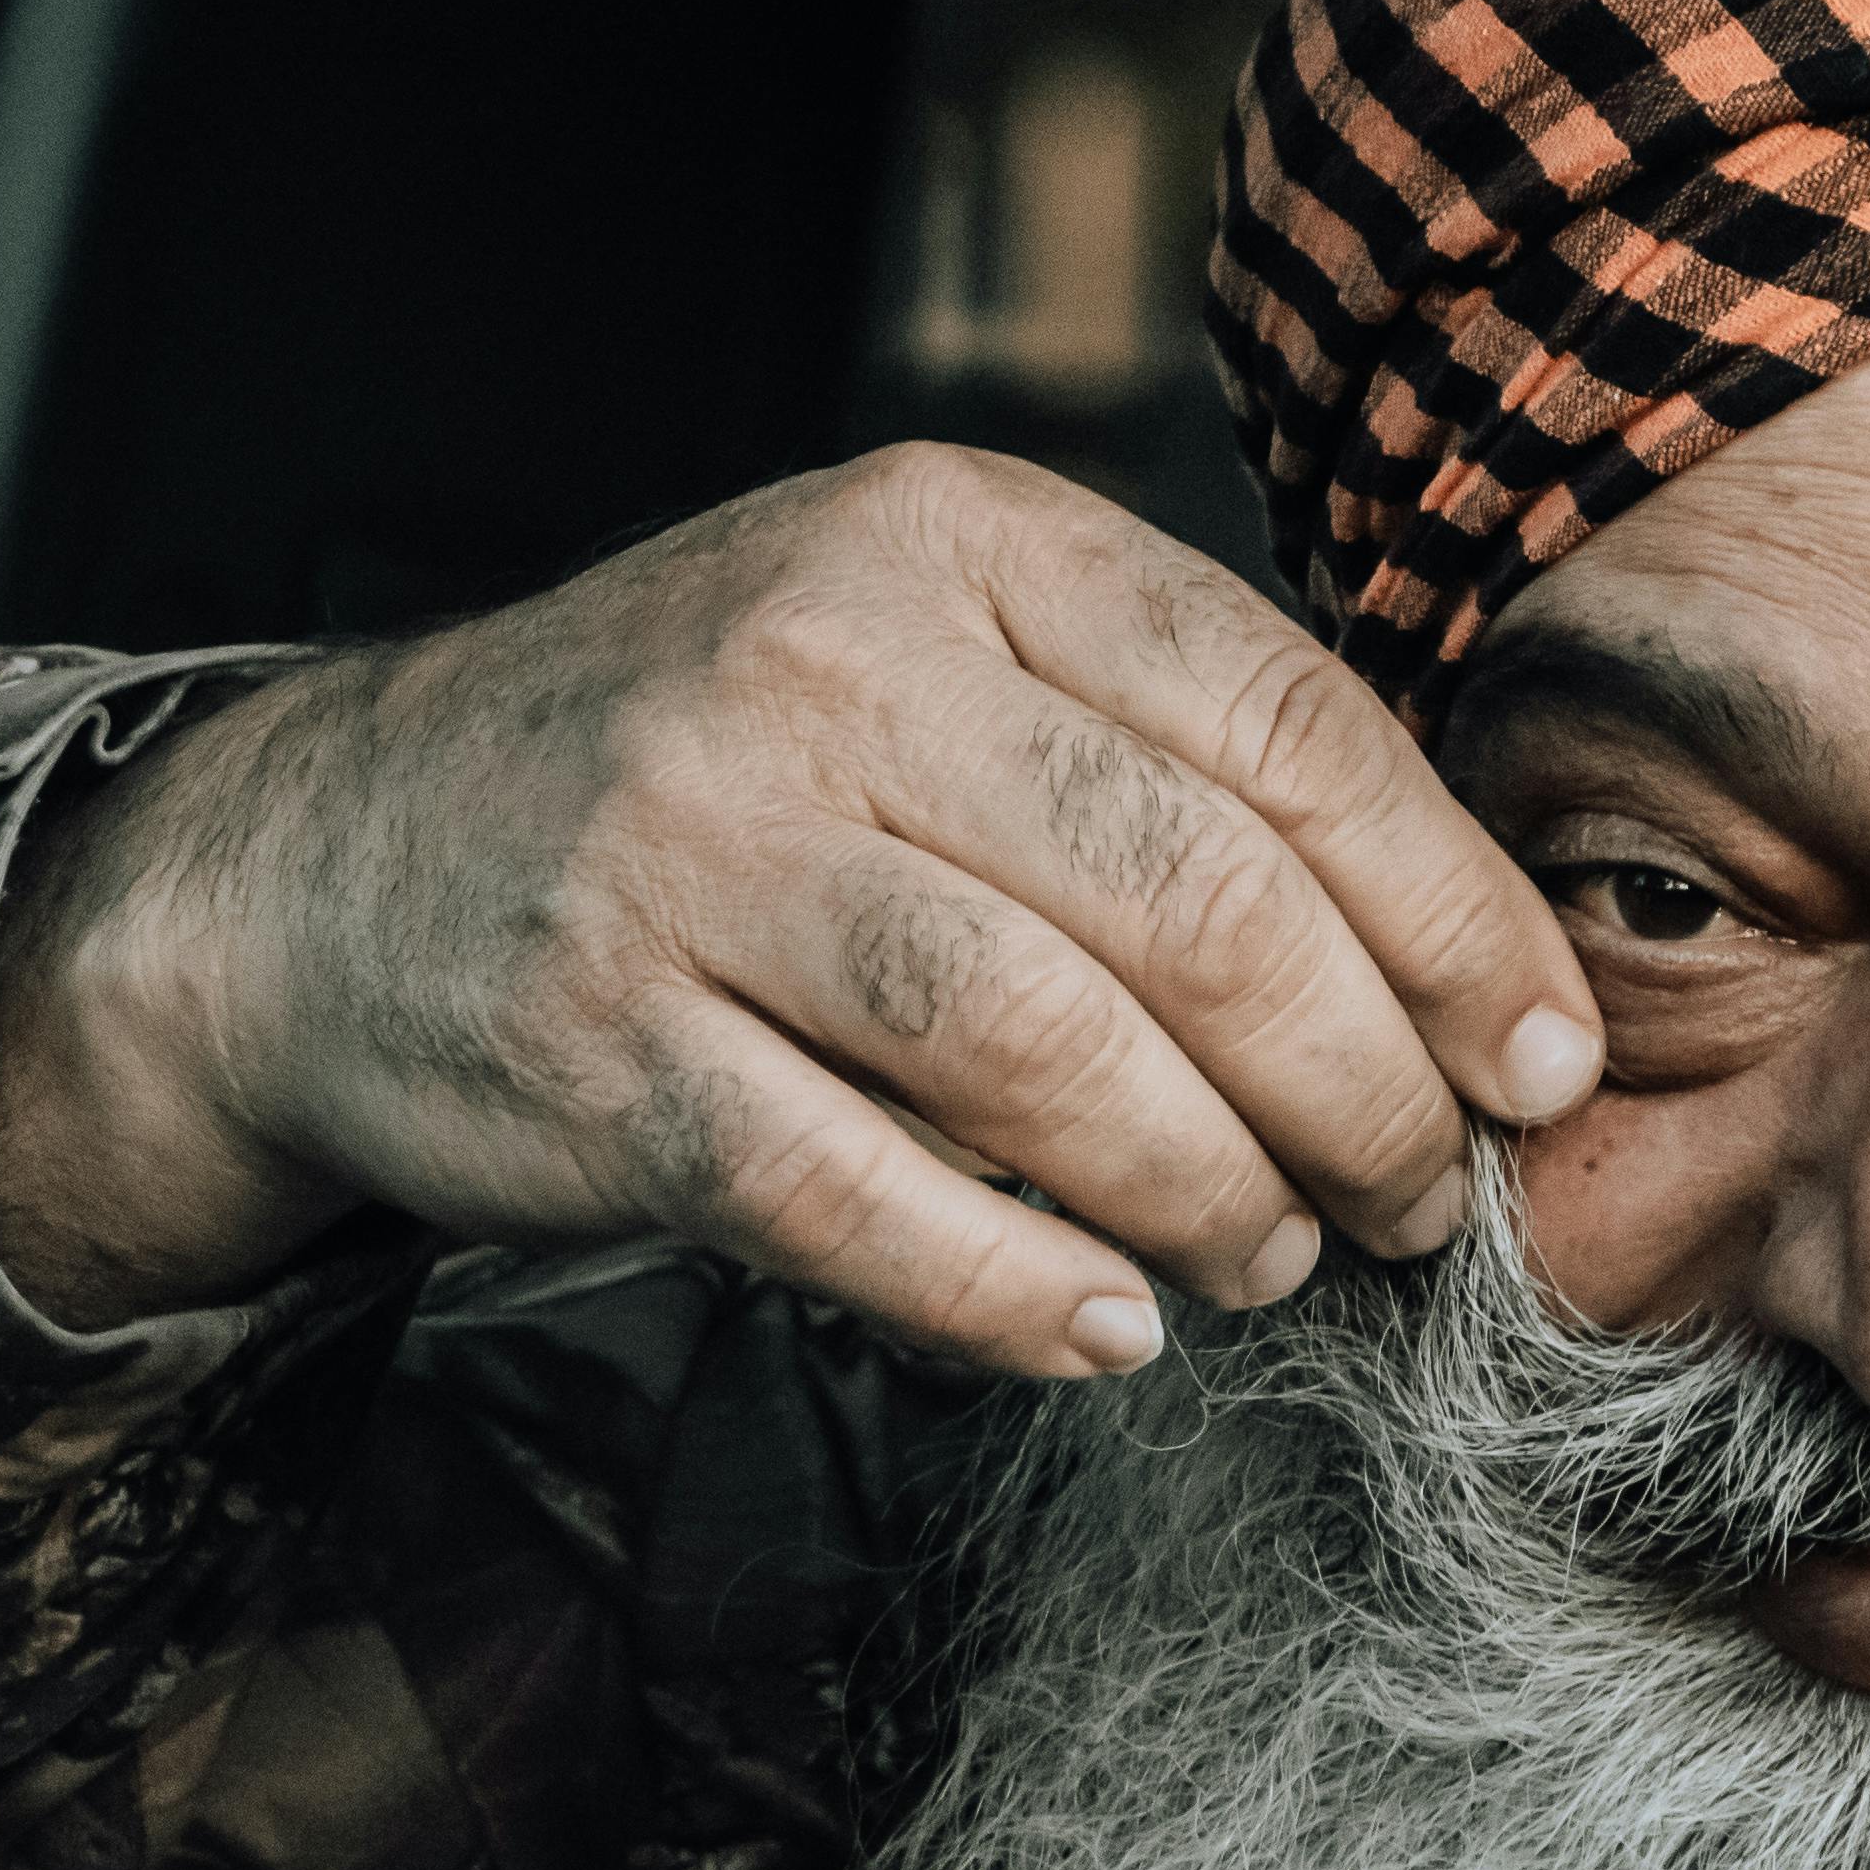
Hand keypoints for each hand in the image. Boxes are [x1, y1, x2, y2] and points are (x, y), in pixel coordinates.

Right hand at [0, 445, 1603, 1375]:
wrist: (324, 866)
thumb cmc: (713, 784)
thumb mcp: (925, 657)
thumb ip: (1159, 752)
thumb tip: (1468, 952)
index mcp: (951, 538)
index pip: (1285, 725)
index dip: (1455, 916)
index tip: (1545, 1059)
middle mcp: (820, 660)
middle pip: (1196, 901)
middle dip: (1363, 1087)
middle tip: (1418, 1200)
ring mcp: (691, 849)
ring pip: (1044, 1047)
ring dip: (1209, 1193)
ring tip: (1270, 1262)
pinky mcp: (596, 1040)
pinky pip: (857, 1195)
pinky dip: (1013, 1289)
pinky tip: (1105, 1331)